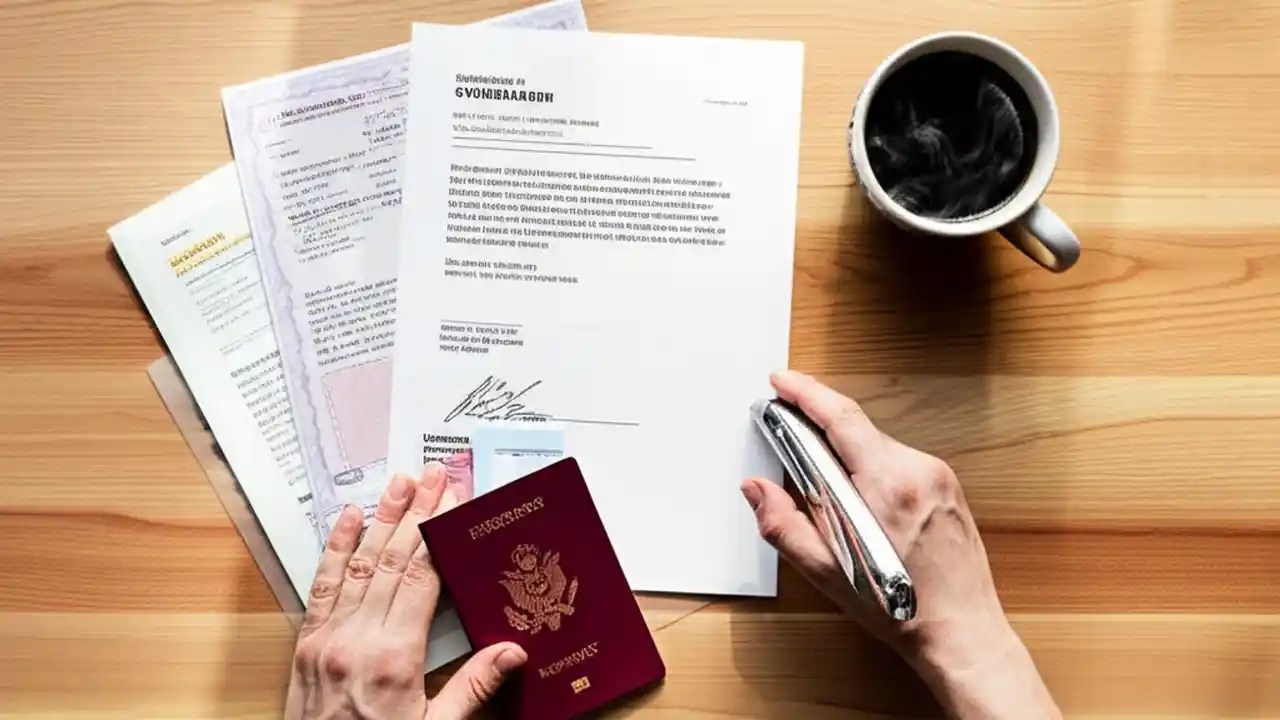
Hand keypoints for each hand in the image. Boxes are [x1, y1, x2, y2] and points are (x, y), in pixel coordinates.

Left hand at [286, 465, 525, 719]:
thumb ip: (472, 687)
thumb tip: (512, 651)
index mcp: (394, 659)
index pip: (421, 578)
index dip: (438, 533)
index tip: (453, 500)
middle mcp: (357, 640)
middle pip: (393, 561)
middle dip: (416, 513)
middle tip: (433, 476)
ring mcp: (327, 640)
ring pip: (359, 565)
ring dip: (379, 519)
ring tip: (398, 483)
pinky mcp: (307, 646)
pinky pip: (324, 587)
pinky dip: (336, 550)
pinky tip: (347, 521)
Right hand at [741, 371, 1058, 719]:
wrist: (962, 631)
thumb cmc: (904, 609)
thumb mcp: (827, 572)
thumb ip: (783, 525)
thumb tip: (757, 489)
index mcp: (888, 485)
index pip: (841, 418)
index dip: (806, 393)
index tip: (782, 381)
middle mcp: (918, 470)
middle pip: (857, 430)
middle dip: (819, 433)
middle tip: (790, 445)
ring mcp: (937, 475)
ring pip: (876, 447)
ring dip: (846, 459)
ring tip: (833, 500)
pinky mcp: (947, 485)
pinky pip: (897, 461)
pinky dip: (871, 471)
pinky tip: (864, 507)